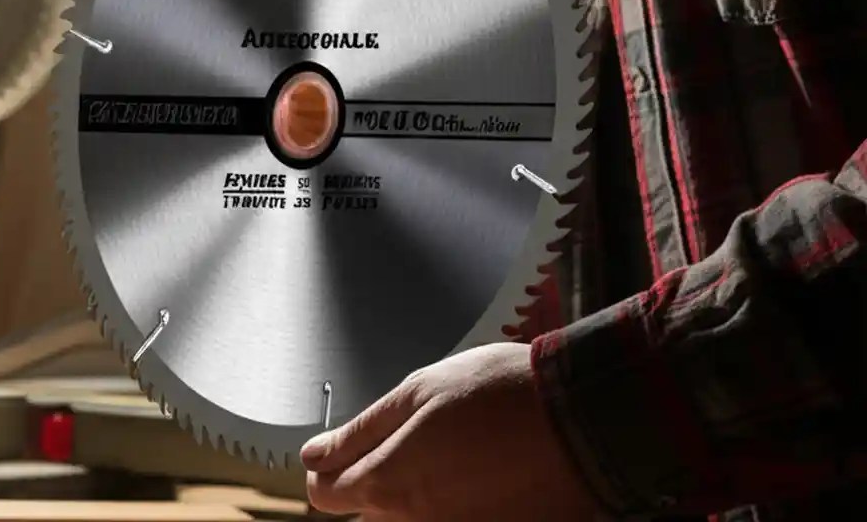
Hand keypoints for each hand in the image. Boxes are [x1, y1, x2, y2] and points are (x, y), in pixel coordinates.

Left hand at [302, 342, 598, 520]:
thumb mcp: (420, 391)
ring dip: (414, 496)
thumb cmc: (507, 395)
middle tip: (408, 445)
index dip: (327, 467)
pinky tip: (476, 477)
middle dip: (374, 482)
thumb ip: (361, 430)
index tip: (340, 450)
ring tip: (449, 458)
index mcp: (390, 483)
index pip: (325, 495)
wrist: (585, 421)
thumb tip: (315, 453)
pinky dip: (453, 505)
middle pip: (367, 514)